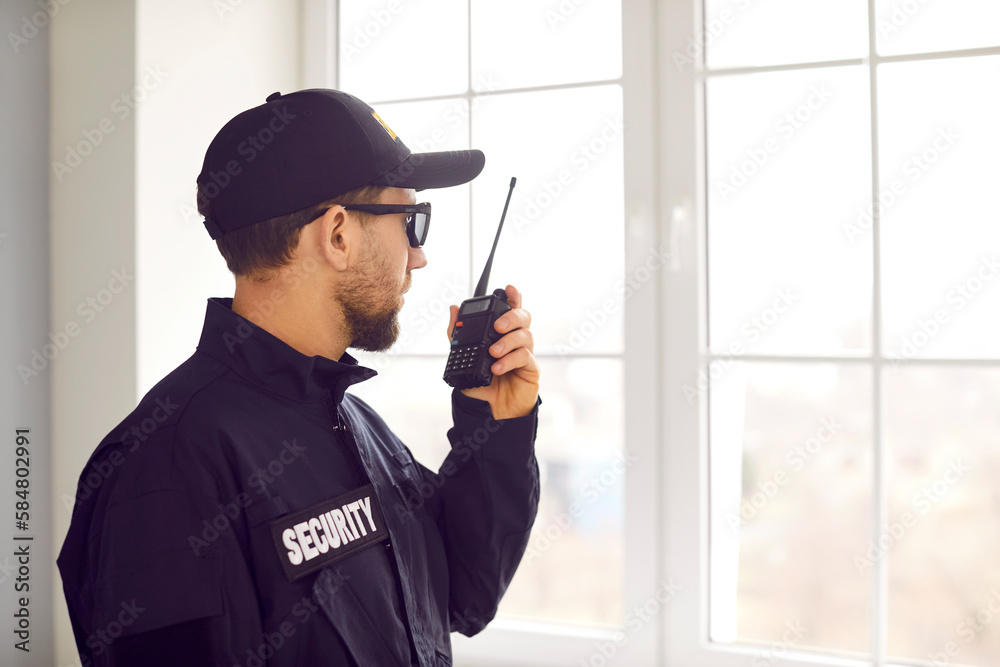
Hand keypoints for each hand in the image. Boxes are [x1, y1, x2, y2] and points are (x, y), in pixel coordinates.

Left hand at [447, 285, 539, 419]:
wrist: (493, 409)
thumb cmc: (485, 382)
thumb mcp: (464, 357)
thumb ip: (456, 334)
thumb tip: (452, 309)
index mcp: (504, 333)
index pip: (512, 309)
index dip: (514, 296)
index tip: (508, 288)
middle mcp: (518, 340)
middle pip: (524, 317)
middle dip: (511, 316)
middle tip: (497, 326)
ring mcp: (525, 353)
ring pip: (525, 335)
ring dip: (507, 342)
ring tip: (493, 352)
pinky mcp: (530, 369)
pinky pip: (524, 357)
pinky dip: (509, 360)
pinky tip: (498, 368)